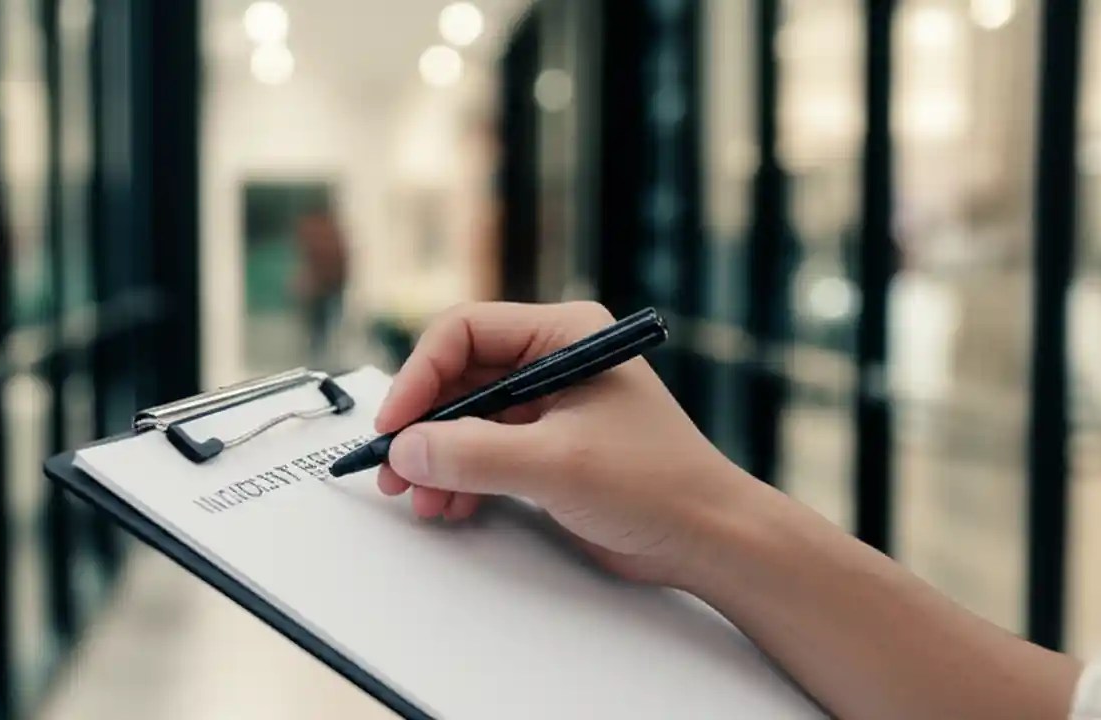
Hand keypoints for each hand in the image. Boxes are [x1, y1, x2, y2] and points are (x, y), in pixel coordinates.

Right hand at [373, 301, 761, 587]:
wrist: (706, 540)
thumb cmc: (659, 484)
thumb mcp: (558, 463)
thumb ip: (476, 454)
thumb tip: (407, 451)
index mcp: (565, 335)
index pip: (466, 331)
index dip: (420, 374)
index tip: (397, 422)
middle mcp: (552, 362)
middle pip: (458, 376)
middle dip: (422, 425)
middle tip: (394, 467)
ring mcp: (547, 407)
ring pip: (464, 418)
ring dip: (435, 457)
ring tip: (420, 499)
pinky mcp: (544, 448)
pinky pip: (481, 451)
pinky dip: (457, 477)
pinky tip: (448, 506)